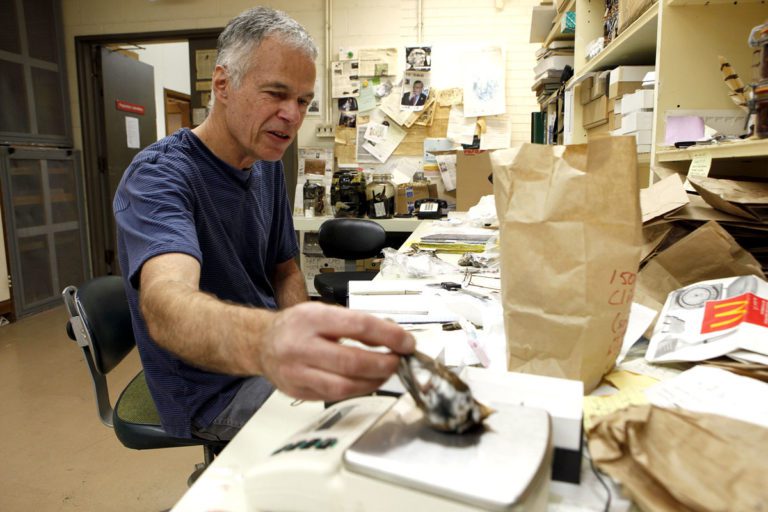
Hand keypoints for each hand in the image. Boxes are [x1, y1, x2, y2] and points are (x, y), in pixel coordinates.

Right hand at [258, 302, 414, 401]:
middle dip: (384, 364)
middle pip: (353, 361)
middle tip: (398, 361)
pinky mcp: (299, 392)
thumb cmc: (297, 326)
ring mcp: (298, 372)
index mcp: (311, 319)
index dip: (388, 336)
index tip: (406, 342)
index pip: (359, 326)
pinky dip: (357, 390)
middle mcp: (301, 346)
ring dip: (374, 381)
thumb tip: (392, 337)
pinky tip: (367, 382)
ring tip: (386, 372)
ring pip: (345, 386)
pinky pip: (335, 396)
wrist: (262, 343)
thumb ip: (356, 323)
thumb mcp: (324, 311)